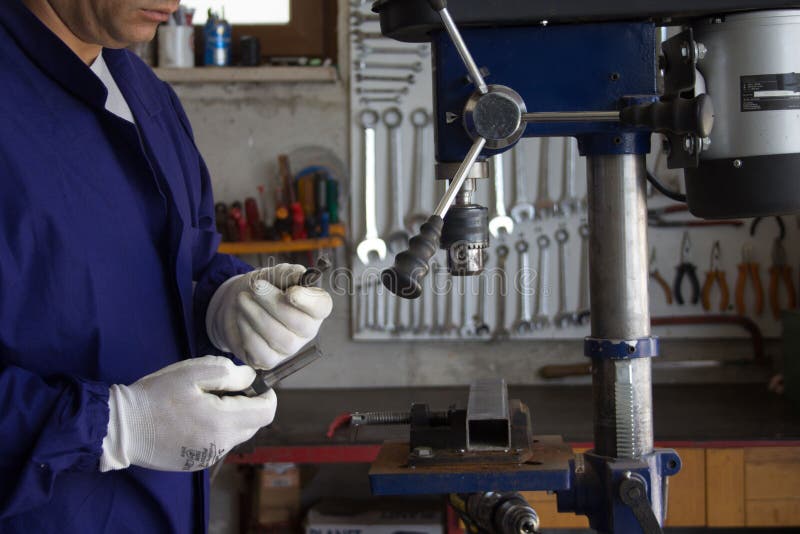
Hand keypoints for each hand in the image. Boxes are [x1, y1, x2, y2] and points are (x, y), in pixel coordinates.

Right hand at [99, 356, 274, 471]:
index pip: (267, 412)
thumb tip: (251, 379)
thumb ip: (229, 374)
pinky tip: (193, 418)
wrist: (121, 428)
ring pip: (237, 434)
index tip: (255, 383)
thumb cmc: (156, 395)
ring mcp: (209, 456)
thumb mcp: (193, 372)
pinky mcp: (197, 462)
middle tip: (223, 389)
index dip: (266, 394)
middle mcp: (221, 444)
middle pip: (254, 424)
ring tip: (204, 402)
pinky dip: (216, 429)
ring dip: (231, 417)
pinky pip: (219, 443)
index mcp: (223, 421)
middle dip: (248, 404)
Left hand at [205, 264, 332, 368]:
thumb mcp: (274, 275)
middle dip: (274, 304)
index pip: (322, 307)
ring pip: (281, 339)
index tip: (291, 292)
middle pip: (300, 324)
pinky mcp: (270, 360)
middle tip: (256, 288)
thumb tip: (300, 274)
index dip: (309, 301)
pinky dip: (248, 332)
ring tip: (243, 299)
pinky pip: (262, 352)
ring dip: (257, 316)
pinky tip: (242, 318)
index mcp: (313, 307)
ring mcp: (290, 348)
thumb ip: (287, 274)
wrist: (238, 302)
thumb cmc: (263, 288)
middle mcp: (306, 330)